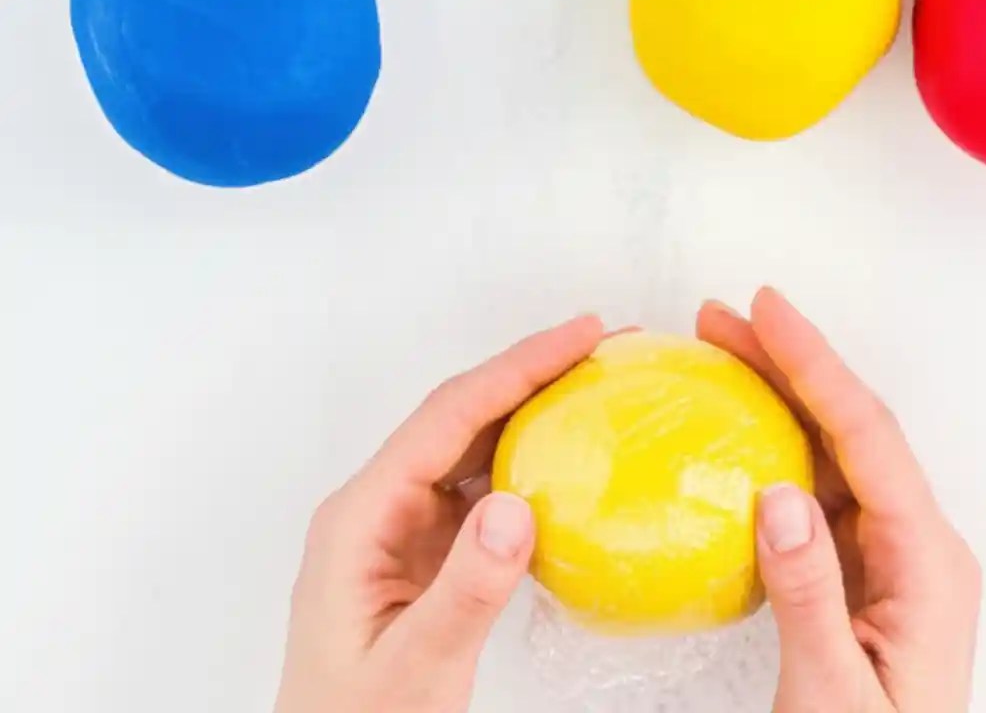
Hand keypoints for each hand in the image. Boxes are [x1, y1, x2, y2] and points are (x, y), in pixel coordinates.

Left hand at [274, 316, 604, 712]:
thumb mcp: (416, 665)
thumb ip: (465, 590)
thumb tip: (518, 507)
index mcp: (361, 517)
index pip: (447, 419)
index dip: (516, 369)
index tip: (581, 336)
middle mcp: (379, 508)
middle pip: (461, 418)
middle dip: (532, 374)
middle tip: (608, 346)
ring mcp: (402, 530)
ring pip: (473, 450)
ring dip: (534, 415)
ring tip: (599, 388)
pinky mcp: (426, 555)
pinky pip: (481, 493)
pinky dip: (529, 468)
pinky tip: (571, 464)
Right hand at [697, 288, 981, 712]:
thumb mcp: (835, 693)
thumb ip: (808, 595)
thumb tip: (775, 495)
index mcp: (928, 564)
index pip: (869, 438)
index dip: (816, 366)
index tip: (768, 312)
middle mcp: (917, 547)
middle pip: (852, 430)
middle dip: (790, 367)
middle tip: (721, 322)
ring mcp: (890, 560)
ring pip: (833, 457)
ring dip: (778, 404)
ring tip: (720, 362)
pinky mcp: (861, 576)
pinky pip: (819, 496)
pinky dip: (774, 456)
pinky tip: (735, 441)